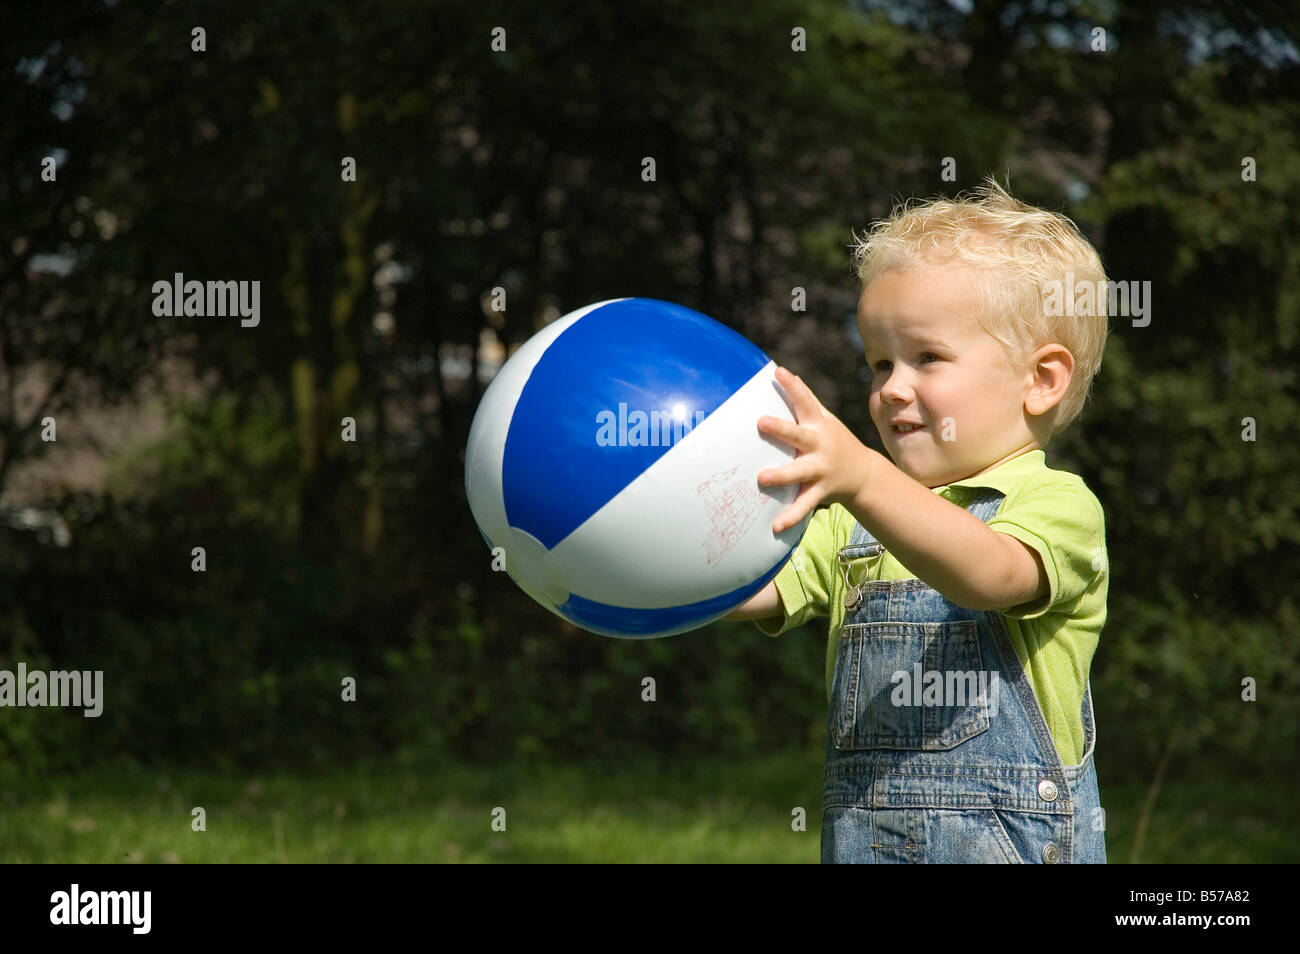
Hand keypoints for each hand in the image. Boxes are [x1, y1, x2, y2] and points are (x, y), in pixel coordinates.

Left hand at [757, 366, 873, 532]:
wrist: (864, 474)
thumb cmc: (834, 440)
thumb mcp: (825, 419)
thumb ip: (805, 399)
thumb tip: (782, 372)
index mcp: (819, 425)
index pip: (805, 401)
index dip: (793, 386)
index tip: (778, 373)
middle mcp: (821, 445)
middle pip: (799, 435)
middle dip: (781, 429)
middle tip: (761, 422)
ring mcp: (821, 469)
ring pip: (800, 472)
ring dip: (782, 475)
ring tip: (762, 478)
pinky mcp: (820, 491)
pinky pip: (804, 504)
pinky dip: (791, 516)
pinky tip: (775, 526)